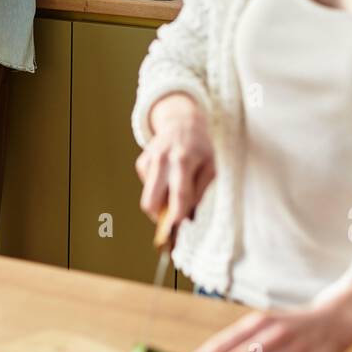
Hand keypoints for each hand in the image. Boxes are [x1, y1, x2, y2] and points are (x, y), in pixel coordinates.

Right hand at [135, 93, 215, 233]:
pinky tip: (168, 178)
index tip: (176, 229)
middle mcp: (163, 159)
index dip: (176, 215)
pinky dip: (158, 190)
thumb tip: (185, 217)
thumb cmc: (200, 149)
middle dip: (159, 217)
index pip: (179, 194)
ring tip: (175, 192)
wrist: (181, 123)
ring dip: (161, 204)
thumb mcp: (210, 167)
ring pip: (148, 198)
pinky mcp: (141, 163)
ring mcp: (149, 161)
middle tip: (172, 221)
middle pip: (152, 200)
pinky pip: (148, 189)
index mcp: (184, 159)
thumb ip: (199, 192)